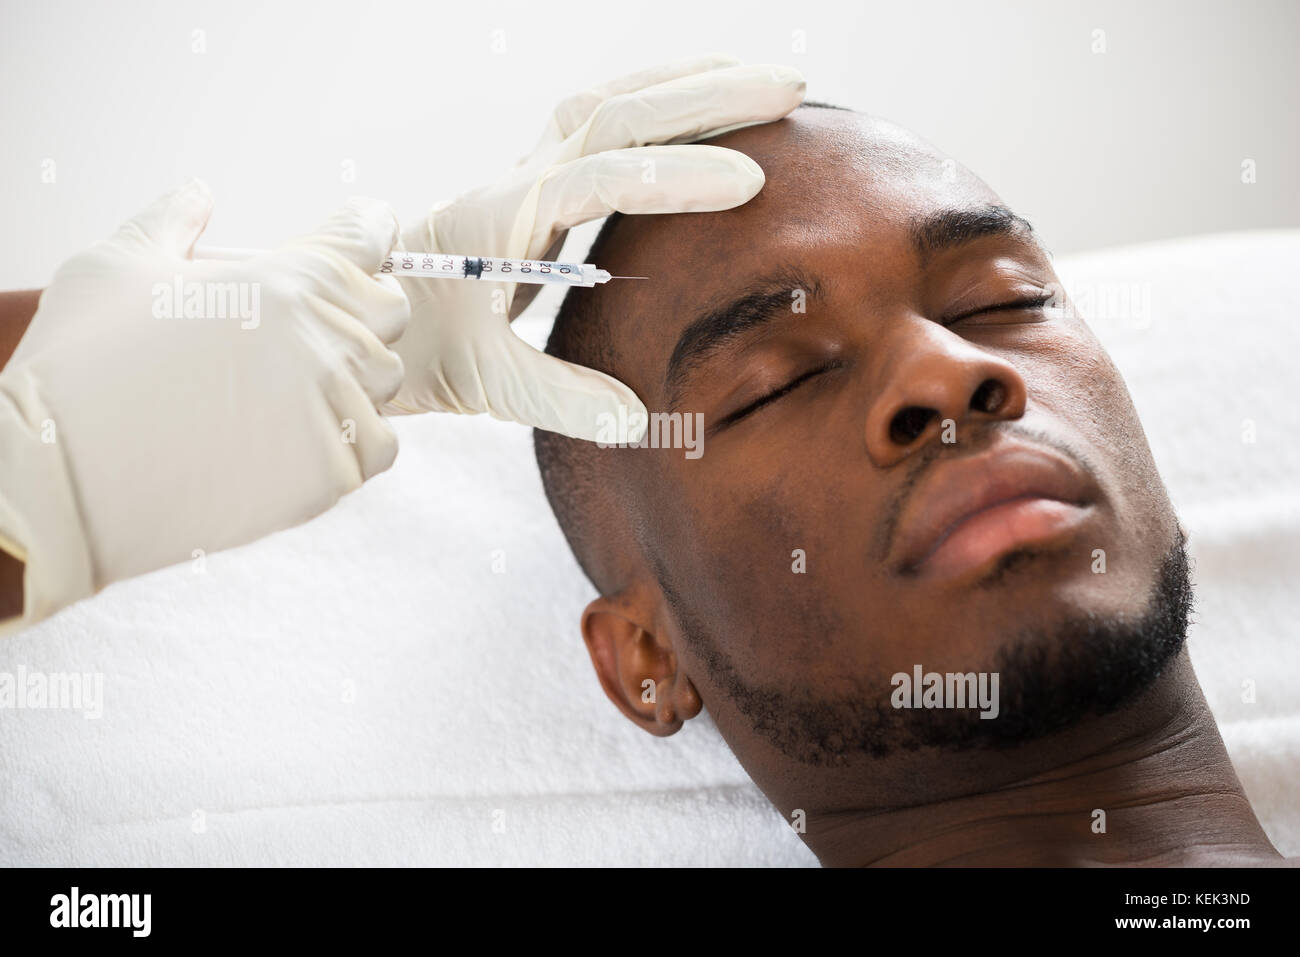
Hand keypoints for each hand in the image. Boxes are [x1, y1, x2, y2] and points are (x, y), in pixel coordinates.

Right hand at [0, 180, 408, 628]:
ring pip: (385, 384)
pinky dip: (348, 443)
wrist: (60, 482)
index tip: (359, 243)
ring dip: (350, 382)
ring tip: (281, 395)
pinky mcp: (331, 474)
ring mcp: (333, 410)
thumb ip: (173, 221)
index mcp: (285, 279)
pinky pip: (376, 448)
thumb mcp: (114, 266)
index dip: (365, 235)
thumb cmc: (80, 370)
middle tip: (299, 334)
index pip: (370, 237)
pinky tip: (293, 441)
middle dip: (357, 314)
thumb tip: (199, 193)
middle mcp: (324, 340)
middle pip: (389, 312)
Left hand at [386, 54, 805, 440]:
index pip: (602, 177)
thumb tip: (636, 421)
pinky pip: (607, 124)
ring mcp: (533, 175)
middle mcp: (522, 181)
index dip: (677, 176)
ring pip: (613, 102)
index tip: (750, 183)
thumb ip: (558, 398)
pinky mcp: (544, 186)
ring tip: (765, 82)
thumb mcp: (485, 382)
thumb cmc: (424, 347)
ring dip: (689, 83)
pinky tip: (704, 113)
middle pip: (617, 112)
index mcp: (507, 219)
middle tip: (790, 91)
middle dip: (706, 96)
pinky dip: (662, 105)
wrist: (371, 318)